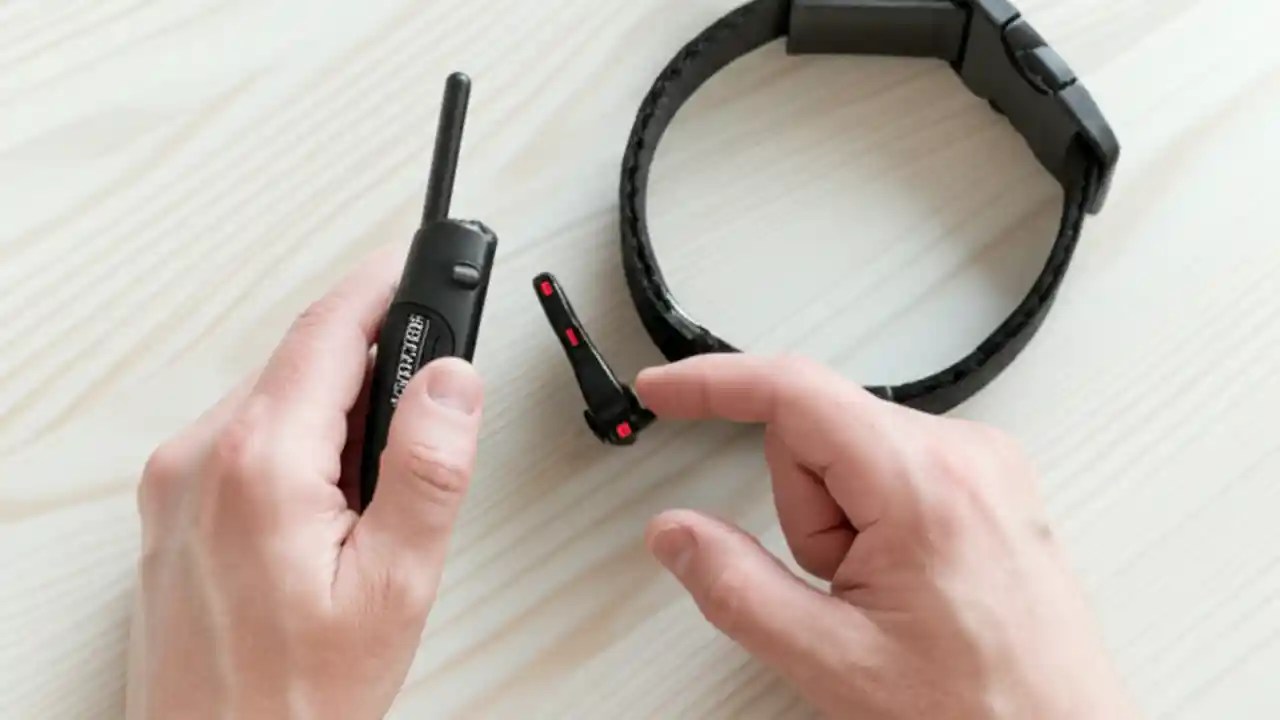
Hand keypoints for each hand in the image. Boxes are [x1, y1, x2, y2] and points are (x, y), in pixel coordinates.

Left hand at [127, 247, 483, 719]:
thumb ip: (428, 470)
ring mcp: (177, 482)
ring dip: (339, 408)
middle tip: (435, 396)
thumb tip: (452, 380)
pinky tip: (332, 506)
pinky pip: (247, 436)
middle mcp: (202, 458)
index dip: (384, 284)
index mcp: (261, 463)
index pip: (329, 330)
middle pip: (304, 360)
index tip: (424, 257)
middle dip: (375, 359)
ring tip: (383, 491)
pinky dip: (300, 441)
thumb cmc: (296, 698)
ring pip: (277, 398)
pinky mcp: (172, 508)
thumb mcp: (396, 587)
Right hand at [636, 355, 1137, 719]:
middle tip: (839, 587)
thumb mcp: (832, 661)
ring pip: (851, 455)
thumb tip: (676, 534)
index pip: (793, 392)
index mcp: (924, 483)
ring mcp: (983, 465)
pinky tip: (901, 580)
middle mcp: (964, 453)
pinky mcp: (989, 484)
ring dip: (841, 523)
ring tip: (880, 594)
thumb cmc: (982, 712)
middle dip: (805, 511)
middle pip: (818, 433)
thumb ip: (736, 589)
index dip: (713, 384)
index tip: (664, 389)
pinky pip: (890, 471)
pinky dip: (872, 519)